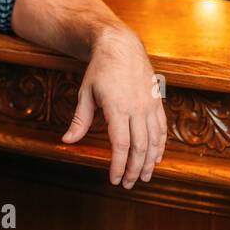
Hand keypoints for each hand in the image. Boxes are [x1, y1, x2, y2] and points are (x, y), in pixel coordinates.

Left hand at [61, 28, 166, 188]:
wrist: (121, 46)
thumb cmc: (100, 69)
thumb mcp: (85, 93)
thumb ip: (79, 120)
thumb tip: (67, 141)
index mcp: (118, 107)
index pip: (121, 145)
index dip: (119, 166)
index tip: (115, 179)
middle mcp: (137, 108)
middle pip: (140, 147)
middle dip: (135, 169)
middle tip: (129, 184)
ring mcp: (150, 105)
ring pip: (154, 140)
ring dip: (150, 161)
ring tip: (145, 176)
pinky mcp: (157, 102)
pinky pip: (162, 128)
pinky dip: (160, 146)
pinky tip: (156, 157)